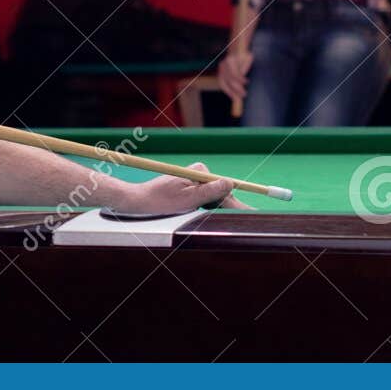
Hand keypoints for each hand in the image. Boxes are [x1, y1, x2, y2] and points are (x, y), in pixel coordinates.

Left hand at [122, 162, 250, 211]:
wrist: (137, 201)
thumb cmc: (158, 201)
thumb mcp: (187, 199)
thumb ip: (209, 191)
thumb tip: (230, 183)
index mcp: (200, 171)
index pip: (224, 190)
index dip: (238, 204)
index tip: (253, 214)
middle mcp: (198, 174)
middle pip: (221, 194)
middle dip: (232, 207)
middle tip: (252, 218)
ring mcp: (194, 182)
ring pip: (214, 198)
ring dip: (222, 209)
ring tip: (240, 217)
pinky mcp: (189, 190)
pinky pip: (206, 200)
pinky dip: (212, 208)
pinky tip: (221, 214)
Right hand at [219, 48, 251, 102]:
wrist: (237, 50)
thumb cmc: (245, 55)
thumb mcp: (248, 58)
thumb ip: (245, 69)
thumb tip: (243, 82)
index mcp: (230, 60)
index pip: (234, 73)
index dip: (240, 80)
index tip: (247, 83)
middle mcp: (223, 65)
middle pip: (229, 80)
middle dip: (237, 88)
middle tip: (244, 94)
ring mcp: (220, 69)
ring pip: (223, 84)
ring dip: (230, 92)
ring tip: (237, 98)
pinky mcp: (220, 73)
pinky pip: (222, 84)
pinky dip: (227, 90)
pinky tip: (232, 96)